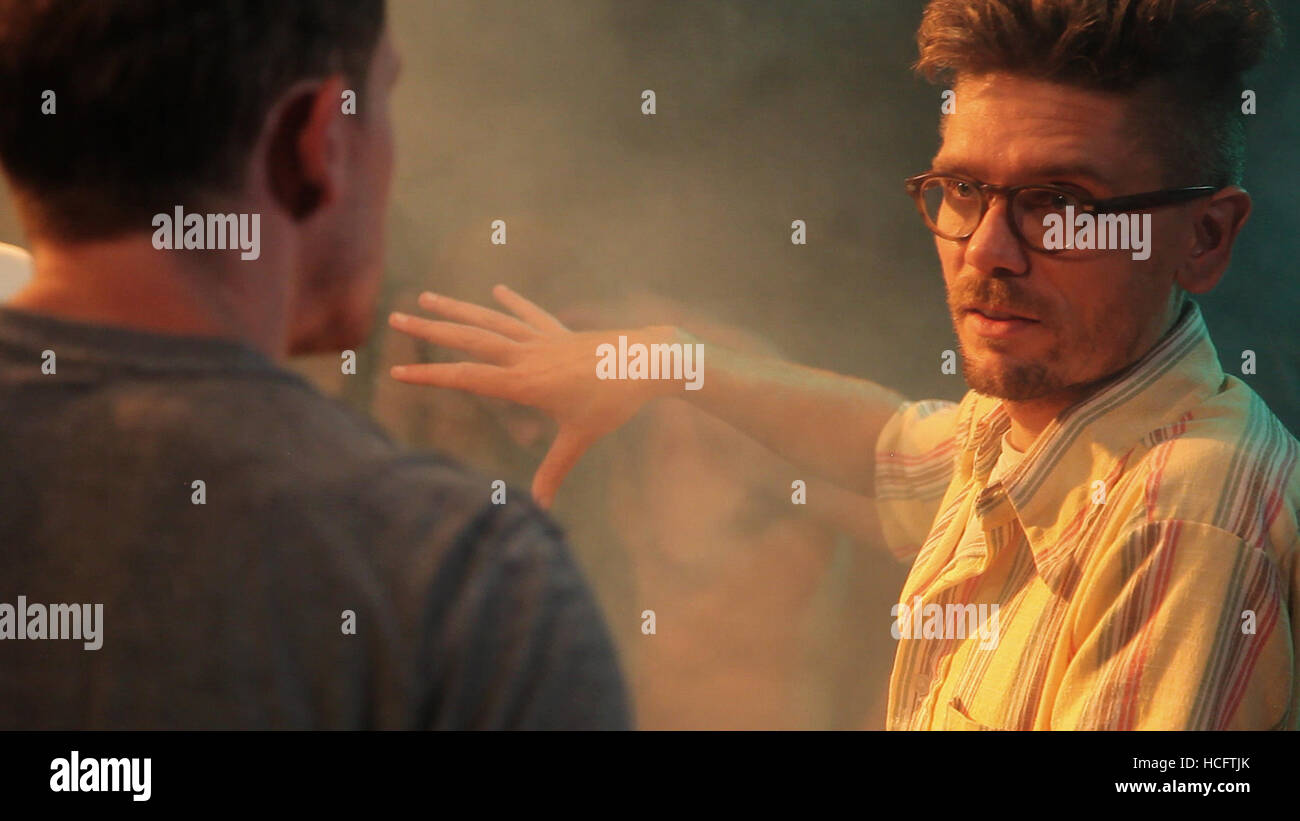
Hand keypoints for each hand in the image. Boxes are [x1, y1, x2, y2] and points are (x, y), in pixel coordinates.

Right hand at [388, 285, 674, 508]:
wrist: (648, 362)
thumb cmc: (614, 402)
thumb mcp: (582, 439)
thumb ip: (555, 471)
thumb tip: (541, 510)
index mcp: (524, 383)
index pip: (467, 377)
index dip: (431, 376)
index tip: (398, 372)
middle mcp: (527, 356)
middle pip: (469, 338)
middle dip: (430, 329)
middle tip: (396, 315)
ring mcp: (543, 339)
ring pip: (491, 319)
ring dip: (458, 308)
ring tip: (428, 295)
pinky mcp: (560, 333)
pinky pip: (530, 315)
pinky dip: (513, 302)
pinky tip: (496, 289)